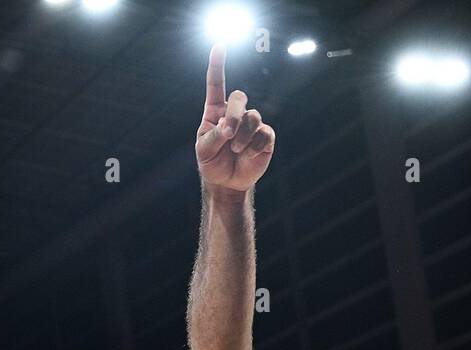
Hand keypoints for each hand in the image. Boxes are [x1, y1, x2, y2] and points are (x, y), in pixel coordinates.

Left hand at [196, 44, 274, 196]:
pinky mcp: (265, 136)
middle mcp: (235, 113)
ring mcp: (252, 124)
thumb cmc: (212, 163)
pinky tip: (248, 155)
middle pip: (239, 98)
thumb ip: (215, 135)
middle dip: (234, 115)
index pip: (216, 85)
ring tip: (236, 150)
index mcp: (216, 112)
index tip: (220, 45)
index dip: (218, 65)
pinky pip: (264, 134)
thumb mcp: (205, 150)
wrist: (227, 183)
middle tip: (228, 135)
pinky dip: (254, 147)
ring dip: (243, 136)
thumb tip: (229, 126)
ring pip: (253, 117)